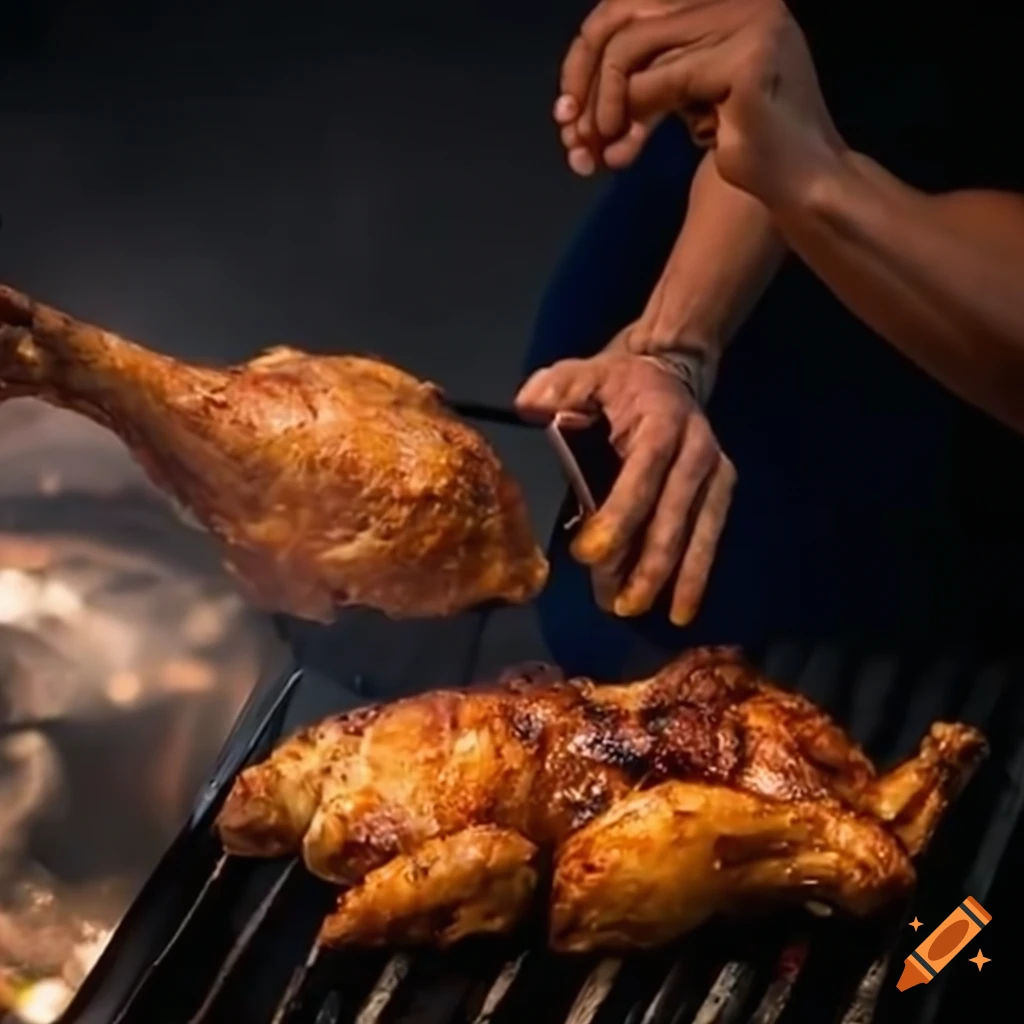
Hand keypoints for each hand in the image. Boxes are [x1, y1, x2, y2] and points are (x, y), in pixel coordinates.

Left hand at [515, 351, 734, 625]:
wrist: (673, 371)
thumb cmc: (620, 380)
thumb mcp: (586, 371)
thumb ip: (558, 387)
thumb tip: (528, 407)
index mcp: (662, 423)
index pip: (642, 475)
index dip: (619, 516)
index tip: (587, 553)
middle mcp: (696, 451)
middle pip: (674, 514)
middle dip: (648, 562)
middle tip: (619, 604)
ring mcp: (714, 473)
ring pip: (700, 532)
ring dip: (676, 578)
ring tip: (649, 614)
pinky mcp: (722, 490)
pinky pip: (711, 536)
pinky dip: (696, 573)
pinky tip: (680, 608)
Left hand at [555, 0, 843, 203]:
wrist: (802, 182)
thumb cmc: (749, 145)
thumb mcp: (693, 92)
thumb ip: (654, 69)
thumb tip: (582, 85)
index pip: (633, 6)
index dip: (588, 54)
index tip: (566, 108)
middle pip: (625, 19)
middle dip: (586, 81)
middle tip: (570, 134)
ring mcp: (748, 19)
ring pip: (634, 50)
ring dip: (604, 107)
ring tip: (599, 152)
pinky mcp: (746, 57)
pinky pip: (660, 80)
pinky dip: (634, 117)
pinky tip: (623, 153)